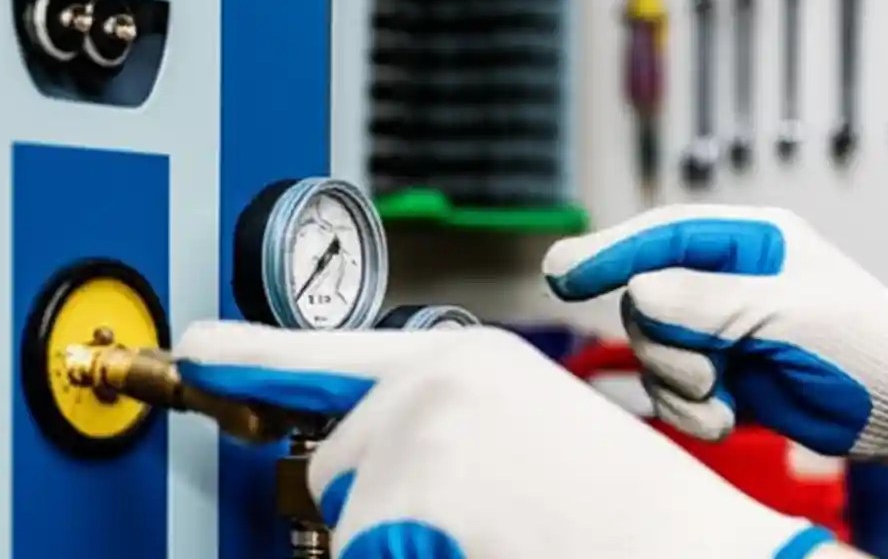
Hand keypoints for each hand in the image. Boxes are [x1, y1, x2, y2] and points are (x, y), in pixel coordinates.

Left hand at [176, 321, 833, 557]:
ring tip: (496, 541)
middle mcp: (431, 383)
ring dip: (400, 548)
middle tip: (476, 522)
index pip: (328, 351)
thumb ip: (432, 428)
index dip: (250, 354)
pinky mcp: (409, 501)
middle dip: (377, 510)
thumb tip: (352, 454)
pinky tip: (491, 554)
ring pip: (346, 528)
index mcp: (464, 362)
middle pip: (332, 467)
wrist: (696, 553)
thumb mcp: (521, 435)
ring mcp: (418, 438)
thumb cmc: (616, 512)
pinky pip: (365, 558)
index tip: (191, 349)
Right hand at [543, 204, 887, 502]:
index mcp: (751, 239)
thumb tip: (636, 293)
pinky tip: (725, 422)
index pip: (663, 233)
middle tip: (703, 374)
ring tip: (721, 403)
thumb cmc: (868, 350)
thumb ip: (707, 300)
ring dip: (678, 383)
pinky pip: (668, 386)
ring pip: (652, 346)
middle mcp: (727, 277)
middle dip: (665, 344)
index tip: (561, 273)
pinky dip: (687, 410)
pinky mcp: (719, 372)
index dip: (609, 250)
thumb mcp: (788, 315)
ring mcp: (721, 326)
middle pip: (645, 297)